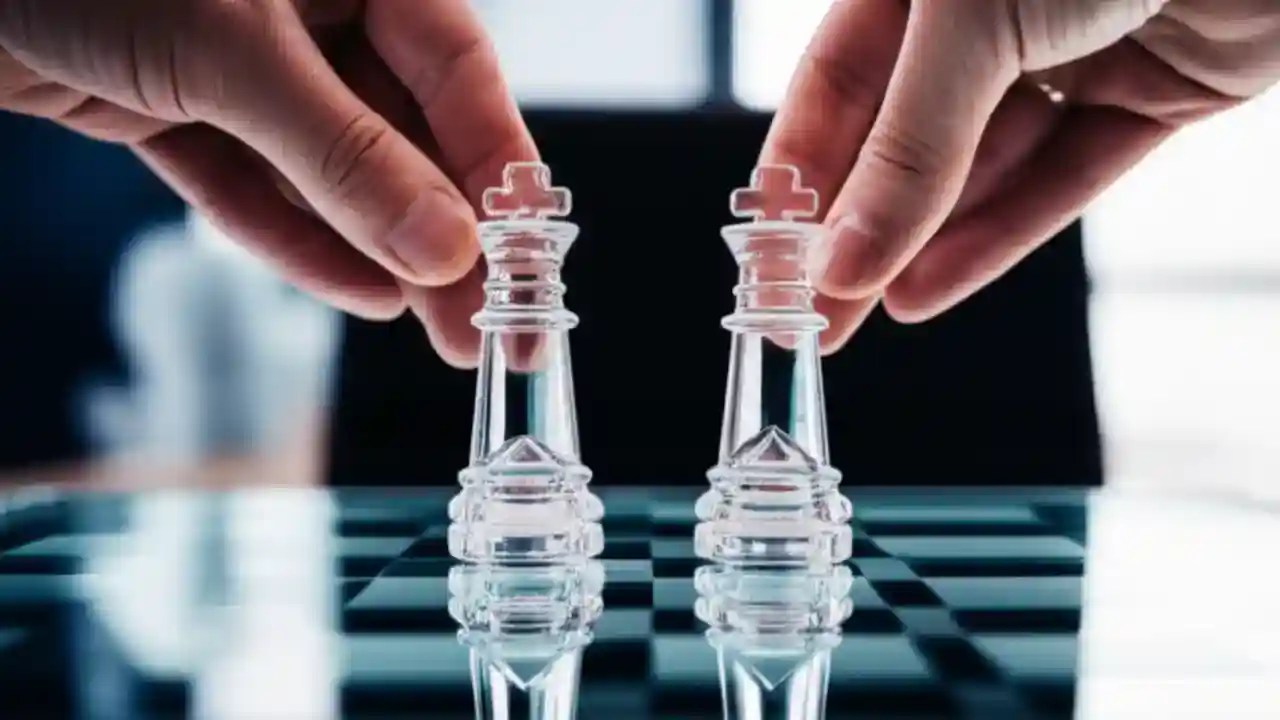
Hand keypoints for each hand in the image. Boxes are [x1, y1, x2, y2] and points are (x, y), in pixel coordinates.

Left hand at [0, 0, 532, 367]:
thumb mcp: (238, 52)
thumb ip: (345, 154)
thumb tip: (446, 248)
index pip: (458, 72)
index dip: (499, 169)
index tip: (532, 257)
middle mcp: (306, 12)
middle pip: (404, 136)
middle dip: (447, 237)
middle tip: (491, 328)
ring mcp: (242, 65)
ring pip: (334, 173)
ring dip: (384, 255)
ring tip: (441, 334)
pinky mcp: (180, 111)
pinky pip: (256, 189)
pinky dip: (301, 243)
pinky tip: (363, 295)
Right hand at [763, 0, 1279, 351]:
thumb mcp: (971, 25)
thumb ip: (908, 147)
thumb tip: (843, 255)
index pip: (836, 87)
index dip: (797, 174)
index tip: (767, 256)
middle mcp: (994, 12)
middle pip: (903, 141)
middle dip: (855, 231)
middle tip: (806, 315)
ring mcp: (1074, 51)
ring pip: (983, 168)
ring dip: (921, 245)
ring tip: (862, 316)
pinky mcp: (1151, 92)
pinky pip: (1064, 176)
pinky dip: (1003, 233)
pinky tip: (932, 289)